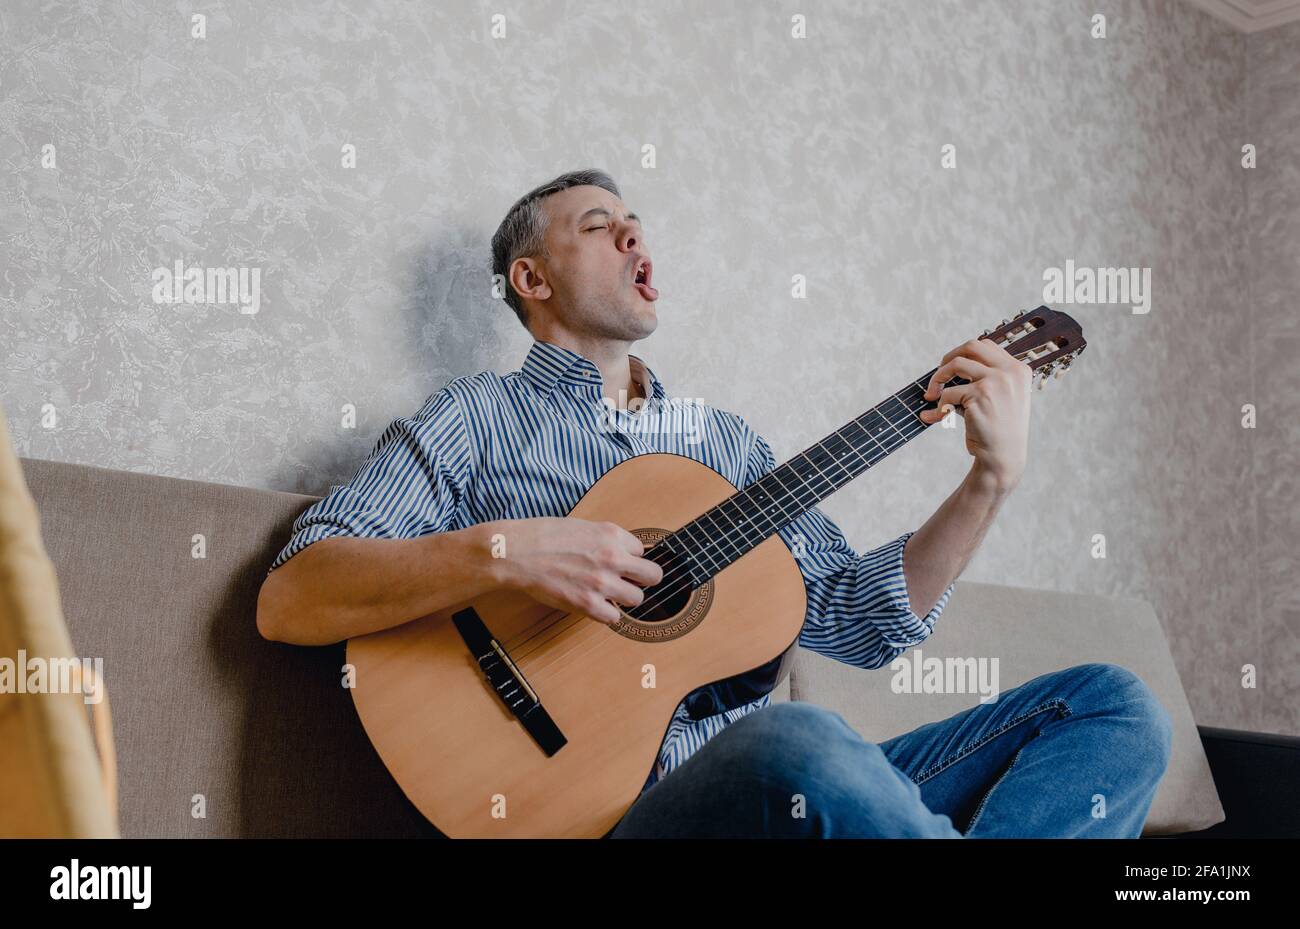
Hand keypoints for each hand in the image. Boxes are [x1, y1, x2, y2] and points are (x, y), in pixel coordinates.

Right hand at [487, 517, 663, 626]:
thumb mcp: (583, 525)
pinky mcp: (588, 604)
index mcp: (611, 534)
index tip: (619, 562)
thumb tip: (623, 552)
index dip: (629, 558)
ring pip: (636, 599)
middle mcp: (612, 557)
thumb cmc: (542, 536)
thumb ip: (606, 539)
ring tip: (607, 594)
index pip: (642, 550)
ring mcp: (602, 582)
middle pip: (652, 576)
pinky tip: (594, 605)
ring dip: (624, 598)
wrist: (516, 552)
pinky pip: (614, 618)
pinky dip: (606, 614)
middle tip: (628, 582)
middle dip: (642, 579)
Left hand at [918, 337, 1031, 492]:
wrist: (1003, 458)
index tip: (951, 367)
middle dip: (948, 357)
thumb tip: (951, 362)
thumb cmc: (998, 430)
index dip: (964, 353)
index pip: (986, 345)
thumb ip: (988, 378)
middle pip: (971, 346)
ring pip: (956, 364)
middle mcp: (1010, 372)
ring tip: (930, 395)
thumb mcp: (1002, 398)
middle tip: (938, 376)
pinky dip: (937, 407)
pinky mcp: (980, 396)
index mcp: (1018, 370)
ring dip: (937, 379)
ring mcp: (996, 382)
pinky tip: (933, 418)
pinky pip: (948, 394)